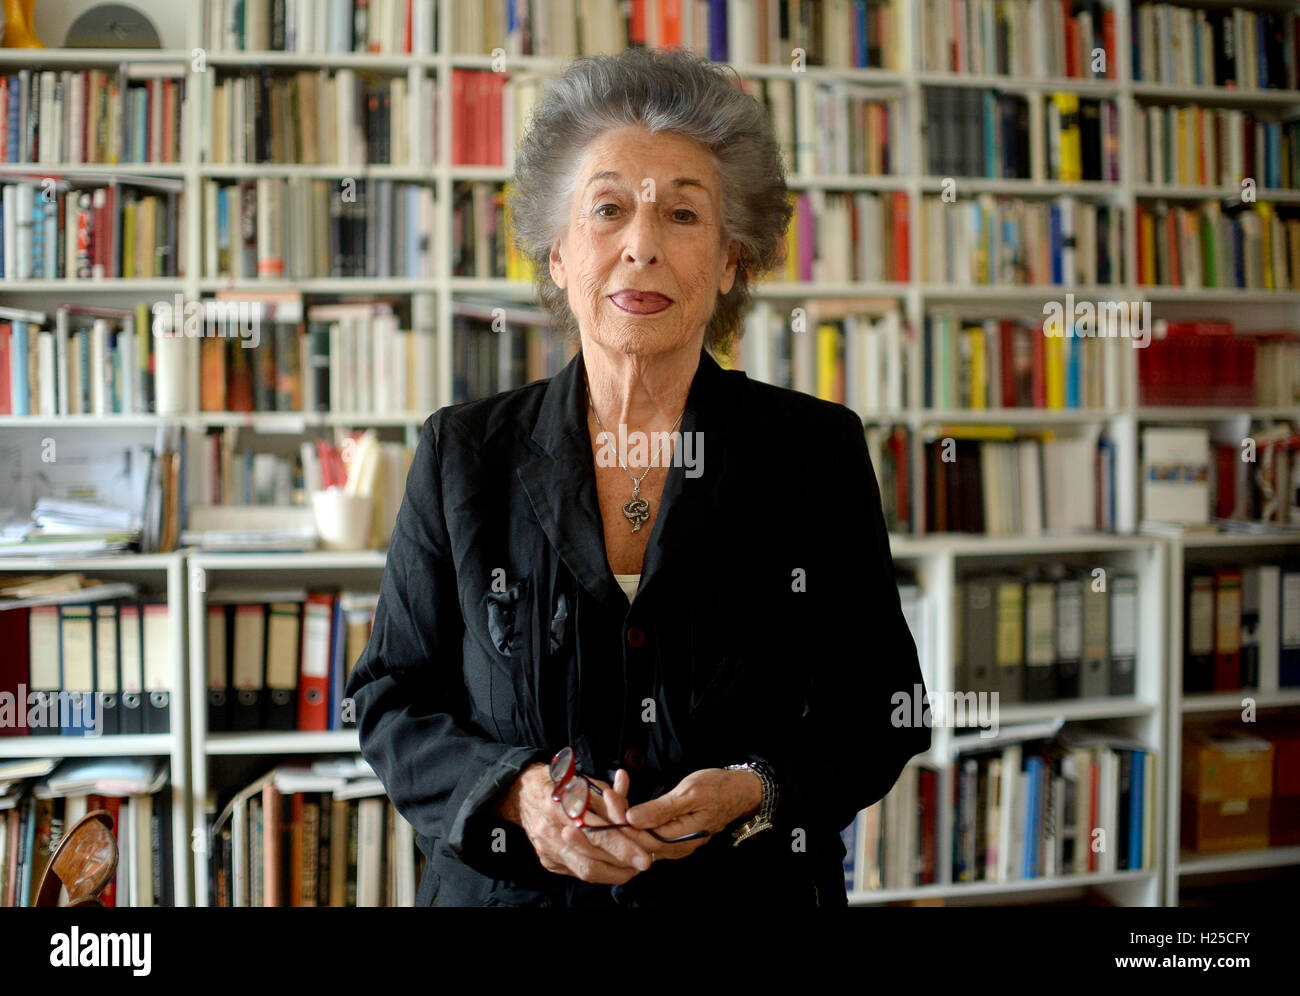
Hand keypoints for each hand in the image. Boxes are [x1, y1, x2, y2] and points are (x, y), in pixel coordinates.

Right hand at [497, 764, 653, 884]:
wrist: (523, 793)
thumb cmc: (559, 784)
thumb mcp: (587, 782)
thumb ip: (612, 799)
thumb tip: (633, 813)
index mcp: (561, 805)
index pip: (597, 832)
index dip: (622, 847)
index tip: (643, 856)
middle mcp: (551, 830)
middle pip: (592, 857)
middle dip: (622, 863)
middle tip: (643, 863)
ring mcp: (547, 849)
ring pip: (585, 870)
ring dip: (613, 871)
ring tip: (632, 867)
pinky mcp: (547, 860)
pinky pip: (577, 872)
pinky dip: (598, 871)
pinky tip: (613, 866)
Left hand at [623, 768, 762, 861]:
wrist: (738, 792)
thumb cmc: (716, 789)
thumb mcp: (690, 793)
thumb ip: (661, 809)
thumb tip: (632, 818)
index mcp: (679, 840)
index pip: (639, 838)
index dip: (620, 819)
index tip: (609, 797)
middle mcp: (673, 848)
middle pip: (634, 842)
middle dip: (615, 820)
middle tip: (606, 795)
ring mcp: (671, 844)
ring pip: (637, 838)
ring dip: (621, 819)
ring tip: (610, 796)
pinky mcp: (669, 836)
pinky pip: (644, 832)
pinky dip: (631, 818)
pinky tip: (623, 802)